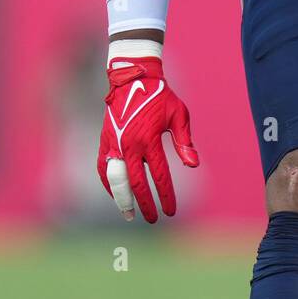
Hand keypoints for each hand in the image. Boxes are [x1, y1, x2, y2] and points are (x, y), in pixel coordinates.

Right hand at [97, 51, 198, 222]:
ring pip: (116, 180)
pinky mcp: (105, 141)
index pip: (159, 176)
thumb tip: (193, 165)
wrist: (132, 78)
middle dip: (145, 204)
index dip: (166, 196)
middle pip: (136, 184)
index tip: (171, 211)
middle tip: (153, 219)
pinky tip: (116, 195)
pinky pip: (104, 168)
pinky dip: (109, 184)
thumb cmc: (161, 96)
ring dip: (122, 200)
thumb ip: (184, 142)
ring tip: (130, 215)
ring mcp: (114, 143)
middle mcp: (129, 144)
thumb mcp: (179, 115)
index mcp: (149, 139)